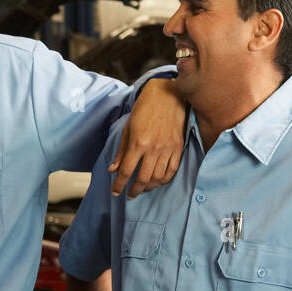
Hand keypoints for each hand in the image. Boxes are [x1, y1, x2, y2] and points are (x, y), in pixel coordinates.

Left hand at [110, 77, 186, 196]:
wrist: (167, 95)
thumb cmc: (144, 109)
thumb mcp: (128, 128)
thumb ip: (121, 151)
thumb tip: (113, 170)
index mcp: (138, 143)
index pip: (126, 171)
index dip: (119, 185)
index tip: (116, 192)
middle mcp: (154, 148)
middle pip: (143, 179)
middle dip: (134, 191)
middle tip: (130, 195)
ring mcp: (168, 149)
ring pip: (158, 178)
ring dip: (149, 187)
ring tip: (142, 189)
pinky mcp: (178, 147)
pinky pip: (172, 170)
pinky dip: (164, 180)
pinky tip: (157, 182)